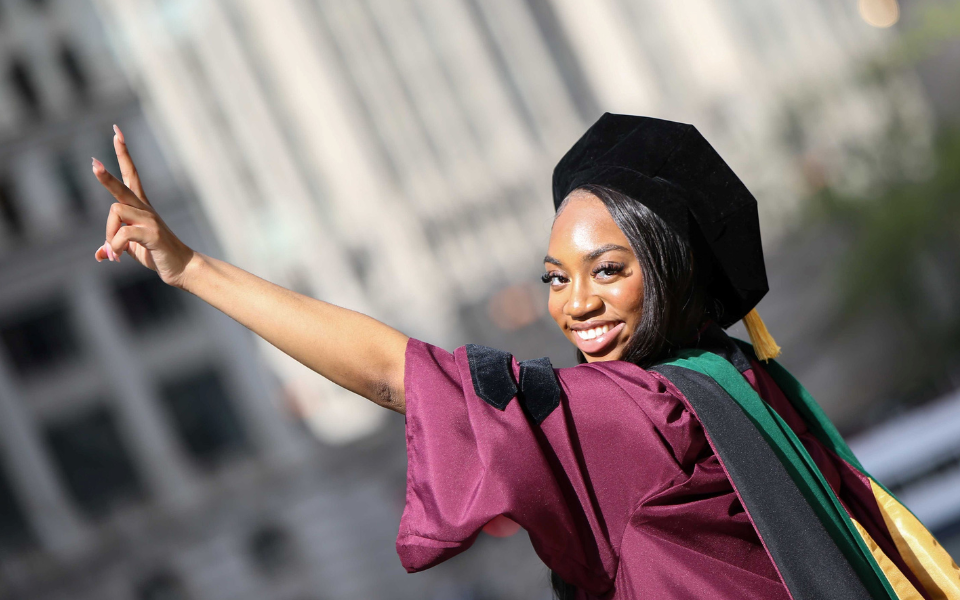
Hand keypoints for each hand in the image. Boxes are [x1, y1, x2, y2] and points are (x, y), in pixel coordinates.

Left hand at [93, 124, 196, 288]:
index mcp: (140, 207)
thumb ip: (114, 246)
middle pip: (123, 186)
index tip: (117, 131)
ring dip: (108, 235)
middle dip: (106, 175)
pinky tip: (117, 258)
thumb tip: (99, 254)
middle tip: (93, 162)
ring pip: (115, 211)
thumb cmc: (158, 256)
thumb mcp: (131, 250)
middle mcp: (145, 209)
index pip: (131, 174)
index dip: (123, 153)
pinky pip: (123, 234)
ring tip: (113, 254)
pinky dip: (115, 247)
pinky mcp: (152, 234)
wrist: (183, 269)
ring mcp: (150, 220)